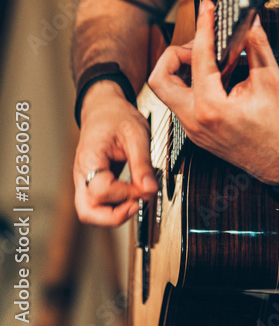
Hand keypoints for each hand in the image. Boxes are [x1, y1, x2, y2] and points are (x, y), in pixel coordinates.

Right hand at [73, 81, 157, 225]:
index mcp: (90, 159)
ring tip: (136, 199)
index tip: (145, 186)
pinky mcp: (92, 184)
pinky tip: (132, 195)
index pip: (102, 190)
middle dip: (113, 217)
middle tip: (136, 205)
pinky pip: (98, 205)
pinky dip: (115, 206)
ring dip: (114, 214)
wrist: (104, 108)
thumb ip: (142, 164)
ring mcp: (84, 181)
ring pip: (90, 213)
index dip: (126, 193)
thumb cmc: (116, 117)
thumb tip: (150, 190)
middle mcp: (82, 174)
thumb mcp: (136, 134)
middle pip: (87, 212)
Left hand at [148, 0, 278, 184]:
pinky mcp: (196, 130)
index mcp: (211, 107)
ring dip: (182, 68)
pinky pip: (182, 101)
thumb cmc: (278, 127)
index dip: (204, 27)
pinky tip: (217, 76)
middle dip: (175, 54)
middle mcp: (194, 120)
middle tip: (200, 45)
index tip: (208, 10)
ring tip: (211, 59)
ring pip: (168, 90)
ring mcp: (192, 128)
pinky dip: (193, 82)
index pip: (198, 57)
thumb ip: (257, 45)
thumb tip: (249, 22)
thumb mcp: (270, 79)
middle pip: (160, 77)